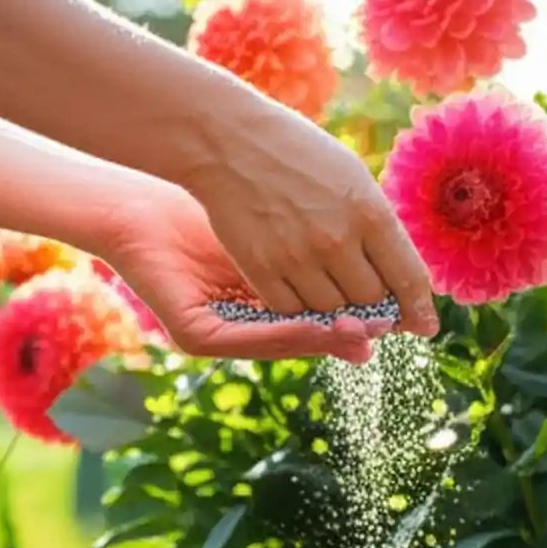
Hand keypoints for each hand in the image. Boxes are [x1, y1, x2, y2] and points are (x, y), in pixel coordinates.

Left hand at [93, 181, 386, 362]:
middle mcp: (244, 327)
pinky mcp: (199, 337)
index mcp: (263, 304)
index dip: (363, 317)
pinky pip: (254, 341)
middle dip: (354, 331)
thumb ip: (314, 245)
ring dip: (332, 339)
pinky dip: (294, 335)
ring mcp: (223, 335)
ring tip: (370, 331)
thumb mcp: (270, 226)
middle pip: (314, 334)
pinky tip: (328, 327)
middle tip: (393, 328)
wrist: (139, 210)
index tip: (407, 318)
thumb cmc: (211, 205)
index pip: (324, 318)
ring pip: (290, 342)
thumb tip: (378, 251)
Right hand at [185, 98, 438, 335]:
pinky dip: (300, 307)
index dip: (419, 309)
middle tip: (369, 296)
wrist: (229, 141)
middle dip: (376, 303)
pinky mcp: (261, 269)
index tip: (424, 325)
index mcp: (369, 212)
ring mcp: (297, 258)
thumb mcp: (353, 178)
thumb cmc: (299, 153)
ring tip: (328, 279)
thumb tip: (403, 279)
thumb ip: (379, 227)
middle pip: (373, 302)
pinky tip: (298, 283)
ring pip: (334, 313)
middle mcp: (336, 240)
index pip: (409, 278)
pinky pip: (293, 312)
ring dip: (337, 305)